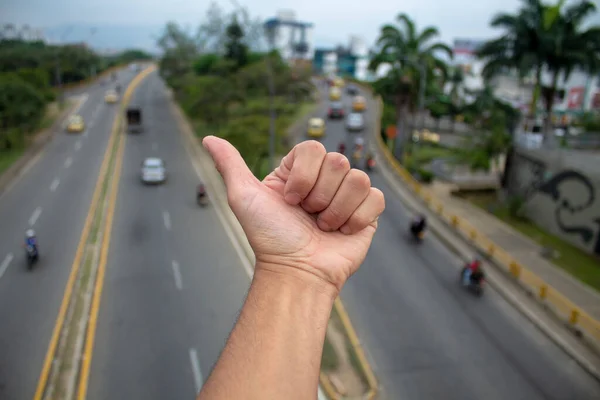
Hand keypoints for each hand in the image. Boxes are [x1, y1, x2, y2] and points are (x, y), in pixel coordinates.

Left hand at [203, 136, 384, 292]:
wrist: (296, 272)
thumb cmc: (270, 238)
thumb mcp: (244, 198)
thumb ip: (229, 165)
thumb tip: (209, 139)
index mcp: (299, 171)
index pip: (313, 148)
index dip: (302, 176)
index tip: (289, 200)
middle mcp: (324, 179)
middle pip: (338, 161)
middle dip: (318, 196)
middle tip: (307, 216)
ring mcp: (347, 195)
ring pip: (358, 179)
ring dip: (336, 210)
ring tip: (323, 226)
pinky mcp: (368, 213)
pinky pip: (375, 198)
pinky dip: (357, 219)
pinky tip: (342, 231)